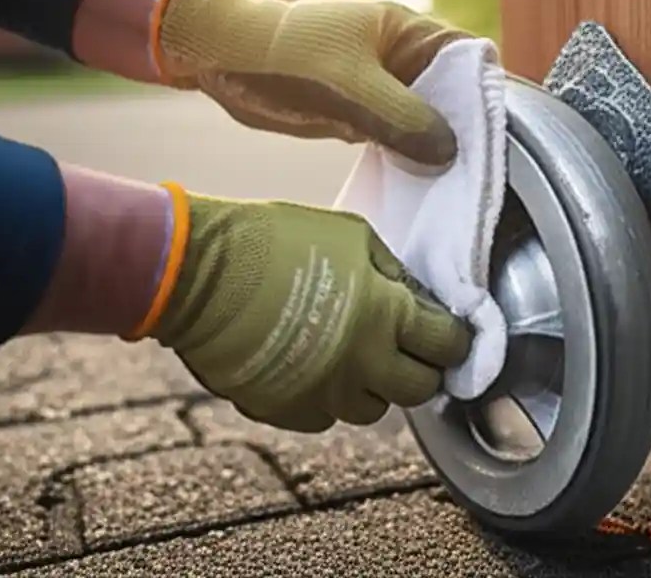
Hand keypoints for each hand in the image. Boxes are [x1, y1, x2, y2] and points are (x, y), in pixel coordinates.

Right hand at [149, 189, 470, 432]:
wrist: (196, 274)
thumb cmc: (273, 242)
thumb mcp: (351, 235)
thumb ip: (393, 272)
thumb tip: (416, 297)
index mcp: (387, 318)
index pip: (449, 346)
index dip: (453, 338)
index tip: (448, 332)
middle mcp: (363, 367)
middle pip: (421, 389)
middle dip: (422, 367)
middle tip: (408, 346)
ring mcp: (325, 395)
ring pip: (375, 408)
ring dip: (374, 384)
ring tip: (354, 352)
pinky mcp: (288, 412)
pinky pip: (327, 415)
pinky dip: (329, 396)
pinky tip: (315, 364)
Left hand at [156, 0, 465, 165]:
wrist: (223, 59)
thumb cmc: (286, 58)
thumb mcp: (350, 89)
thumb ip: (401, 119)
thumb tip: (448, 151)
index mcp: (406, 31)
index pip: (466, 59)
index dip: (487, 93)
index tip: (500, 136)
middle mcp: (400, 58)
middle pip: (450, 95)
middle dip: (464, 128)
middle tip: (482, 171)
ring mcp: (381, 86)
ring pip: (423, 120)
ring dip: (435, 147)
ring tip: (457, 184)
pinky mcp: (360, 112)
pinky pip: (396, 136)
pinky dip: (407, 156)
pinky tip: (420, 183)